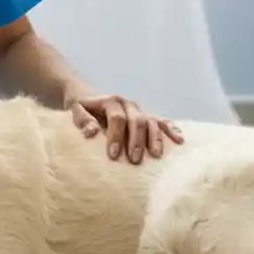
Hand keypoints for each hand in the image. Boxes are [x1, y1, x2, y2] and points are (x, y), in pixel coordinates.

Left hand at [65, 87, 183, 163]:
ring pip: (151, 121)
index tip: (113, 155)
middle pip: (137, 120)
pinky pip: (161, 121)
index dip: (116, 136)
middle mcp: (128, 104)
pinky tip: (179, 140)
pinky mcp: (146, 116)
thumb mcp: (74, 110)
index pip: (117, 118)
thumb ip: (82, 119)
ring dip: (155, 138)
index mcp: (110, 101)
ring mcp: (139, 110)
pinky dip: (171, 129)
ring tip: (156, 156)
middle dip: (137, 141)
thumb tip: (92, 132)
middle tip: (134, 160)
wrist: (85, 93)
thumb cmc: (80, 106)